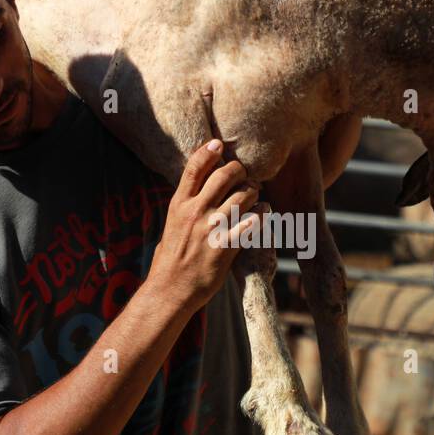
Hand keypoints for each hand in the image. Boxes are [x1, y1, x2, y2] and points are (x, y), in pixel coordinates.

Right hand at [149, 139, 262, 312]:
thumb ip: (185, 205)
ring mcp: (210, 229)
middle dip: (240, 171)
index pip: (194, 168)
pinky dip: (261, 216)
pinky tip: (264, 214)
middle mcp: (194, 212)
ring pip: (242, 196)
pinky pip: (250, 224)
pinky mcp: (224, 247)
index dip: (208, 151)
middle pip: (224, 175)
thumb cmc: (170, 259)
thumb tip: (197, 187)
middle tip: (245, 177)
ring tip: (254, 197)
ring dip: (253, 193)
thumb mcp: (171, 224)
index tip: (219, 144)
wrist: (169, 290)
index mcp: (179, 204)